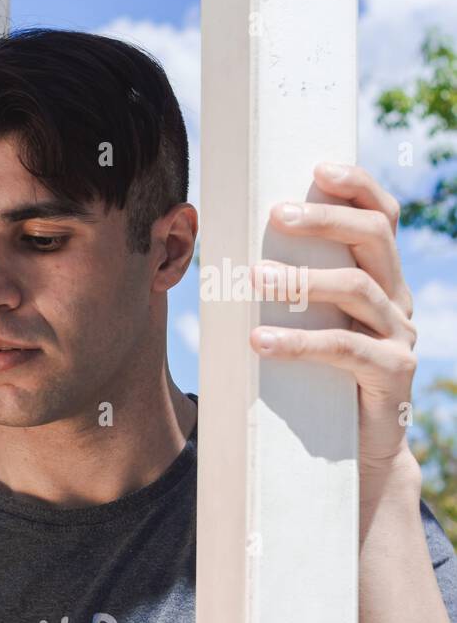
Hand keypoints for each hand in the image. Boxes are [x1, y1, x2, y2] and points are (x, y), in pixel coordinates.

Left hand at [248, 162, 420, 489]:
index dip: (358, 187)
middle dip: (325, 220)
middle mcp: (396, 300)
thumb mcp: (304, 329)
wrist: (354, 454)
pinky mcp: (392, 375)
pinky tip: (259, 342)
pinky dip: (300, 343)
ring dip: (304, 279)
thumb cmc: (316, 384)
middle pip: (373, 239)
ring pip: (358, 289)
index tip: (318, 168)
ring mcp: (399, 336)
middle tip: (276, 215)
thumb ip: (284, 294)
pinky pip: (345, 350)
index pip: (380, 219)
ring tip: (255, 278)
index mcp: (380, 280)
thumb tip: (223, 260)